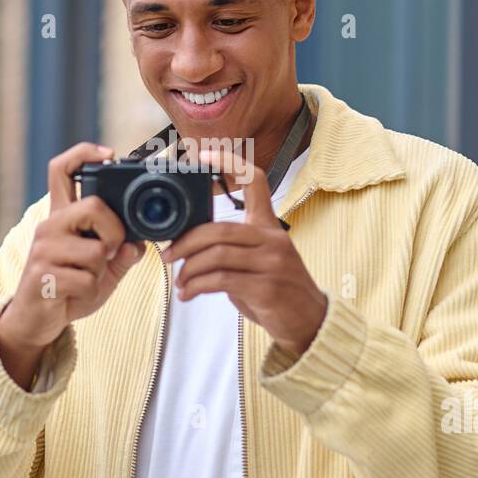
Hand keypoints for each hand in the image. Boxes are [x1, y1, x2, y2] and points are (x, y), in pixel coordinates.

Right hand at [0, 142, 145, 376]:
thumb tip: (138, 243)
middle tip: (108, 253)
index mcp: (62, 217)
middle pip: (93, 207)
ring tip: (84, 280)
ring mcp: (43, 250)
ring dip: (100, 272)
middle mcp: (49, 227)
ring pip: (96, 251)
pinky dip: (90, 292)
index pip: (62, 170)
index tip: (109, 154)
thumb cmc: (69, 290)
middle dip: (114, 233)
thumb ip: (122, 255)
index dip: (84, 154)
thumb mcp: (101, 271)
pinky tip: (74, 295)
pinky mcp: (42, 276)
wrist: (35, 322)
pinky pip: (86, 280)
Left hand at [161, 146, 326, 356]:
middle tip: (167, 255)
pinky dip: (197, 287)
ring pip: (216, 255)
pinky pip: (221, 280)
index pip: (254, 182)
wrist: (309, 321)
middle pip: (218, 229)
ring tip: (180, 281)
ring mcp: (271, 263)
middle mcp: (272, 239)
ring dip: (189, 269)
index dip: (229, 164)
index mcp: (269, 225)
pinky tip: (188, 294)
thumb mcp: (260, 259)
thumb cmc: (277, 289)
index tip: (203, 156)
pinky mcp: (266, 288)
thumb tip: (188, 243)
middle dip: (185, 242)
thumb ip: (233, 246)